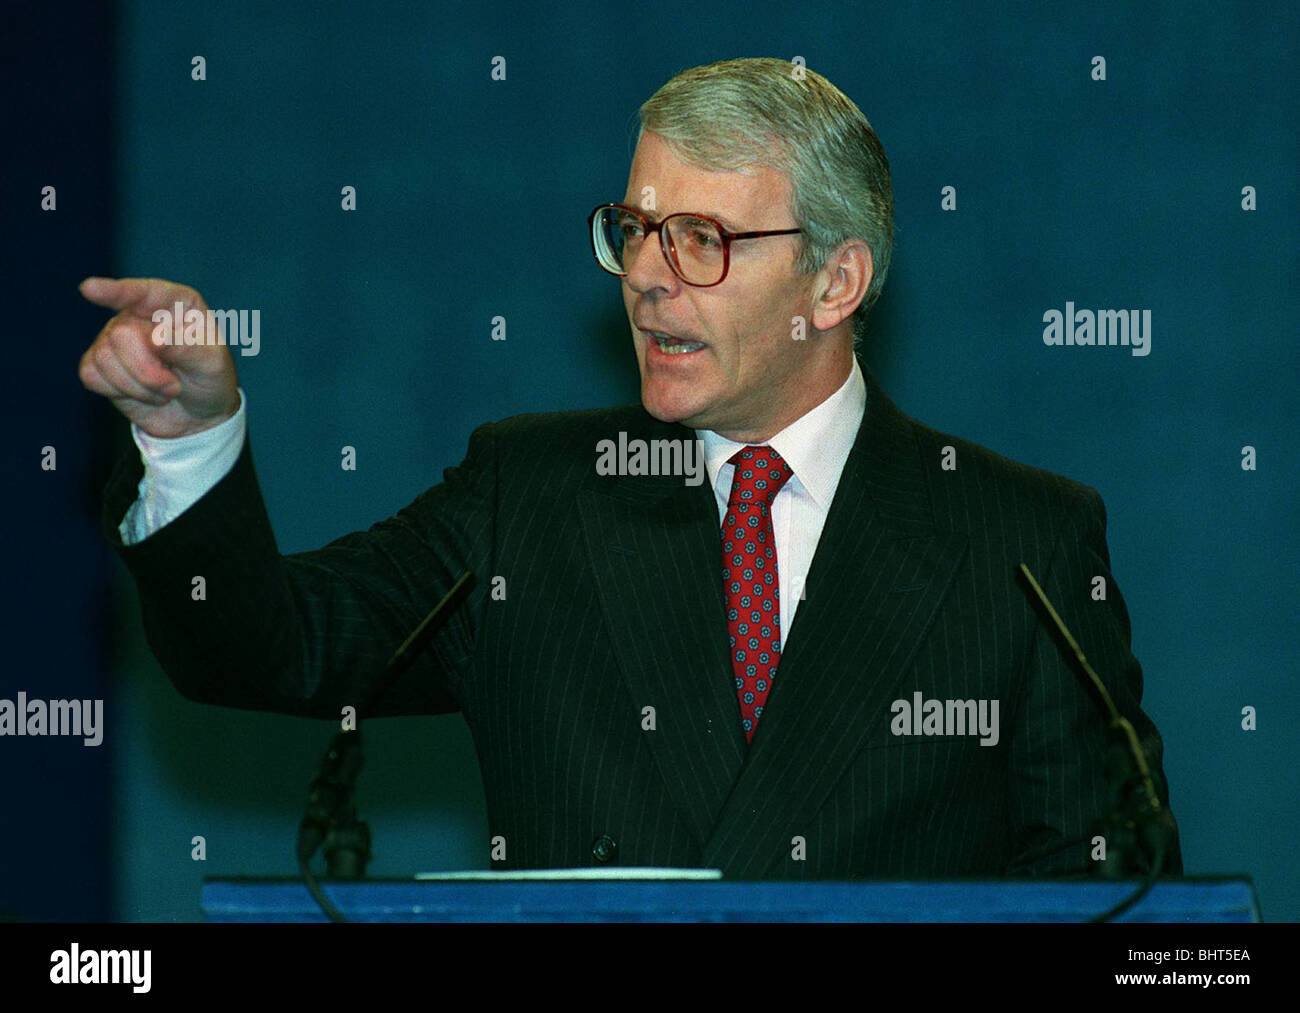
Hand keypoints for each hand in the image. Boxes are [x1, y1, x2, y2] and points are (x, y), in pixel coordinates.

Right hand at [78, 277, 240, 438]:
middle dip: (149, 372)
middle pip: (121, 335)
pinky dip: (120, 392)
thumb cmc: (209, 381)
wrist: (197, 416)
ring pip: (104, 357)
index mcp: (174, 304)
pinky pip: (91, 374)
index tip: (89, 289)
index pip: (143, 293)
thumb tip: (154, 338)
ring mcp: (115, 337)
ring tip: (164, 390)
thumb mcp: (212, 364)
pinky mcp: (98, 363)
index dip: (116, 291)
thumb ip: (188, 348)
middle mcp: (139, 314)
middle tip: (174, 386)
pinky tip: (142, 393)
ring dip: (140, 386)